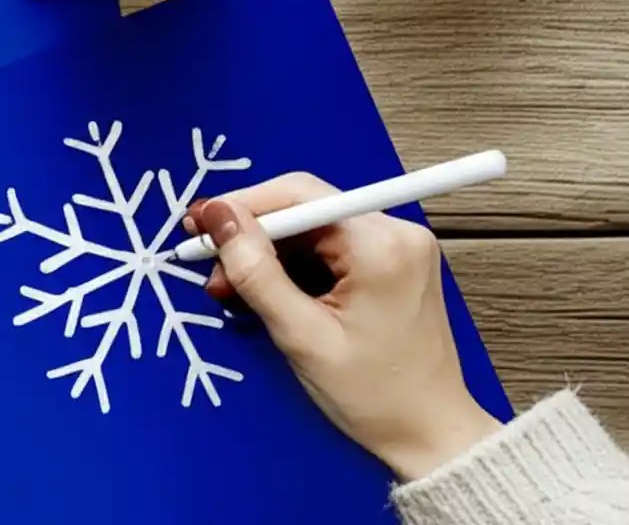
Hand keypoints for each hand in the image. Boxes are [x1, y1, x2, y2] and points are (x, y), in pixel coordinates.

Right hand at [184, 174, 501, 479]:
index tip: (199, 226)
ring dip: (269, 255)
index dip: (241, 207)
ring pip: (313, 229)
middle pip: (305, 209)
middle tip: (210, 265)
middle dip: (252, 235)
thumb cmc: (376, 397)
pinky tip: (269, 293)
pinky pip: (331, 247)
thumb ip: (256, 272)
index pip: (298, 195)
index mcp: (381, 245)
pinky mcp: (393, 262)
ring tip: (233, 289)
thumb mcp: (302, 336)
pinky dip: (295, 266)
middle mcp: (397, 232)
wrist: (430, 434)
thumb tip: (219, 217)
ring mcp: (398, 245)